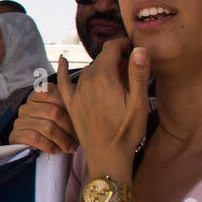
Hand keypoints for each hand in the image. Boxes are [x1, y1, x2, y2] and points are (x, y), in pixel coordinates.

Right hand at [10, 74, 78, 154]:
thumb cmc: (56, 129)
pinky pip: (35, 138)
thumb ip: (68, 95)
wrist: (37, 150)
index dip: (68, 108)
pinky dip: (49, 146)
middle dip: (69, 128)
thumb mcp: (64, 112)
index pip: (53, 93)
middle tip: (77, 139)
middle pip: (54, 112)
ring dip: (62, 140)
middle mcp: (27, 106)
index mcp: (38, 95)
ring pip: (47, 127)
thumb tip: (66, 63)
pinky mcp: (16, 135)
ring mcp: (20, 120)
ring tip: (70, 147)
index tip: (78, 120)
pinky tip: (56, 150)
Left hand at [57, 41, 150, 174]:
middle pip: (102, 59)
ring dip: (101, 67)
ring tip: (116, 75)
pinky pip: (62, 82)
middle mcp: (87, 82)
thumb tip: (140, 48)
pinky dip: (62, 69)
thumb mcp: (139, 103)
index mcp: (105, 78)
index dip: (124, 44)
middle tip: (131, 67)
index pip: (112, 48)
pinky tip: (62, 60)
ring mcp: (77, 93)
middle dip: (116, 58)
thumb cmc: (127, 132)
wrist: (107, 158)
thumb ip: (138, 74)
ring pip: (89, 69)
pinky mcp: (71, 104)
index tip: (134, 48)